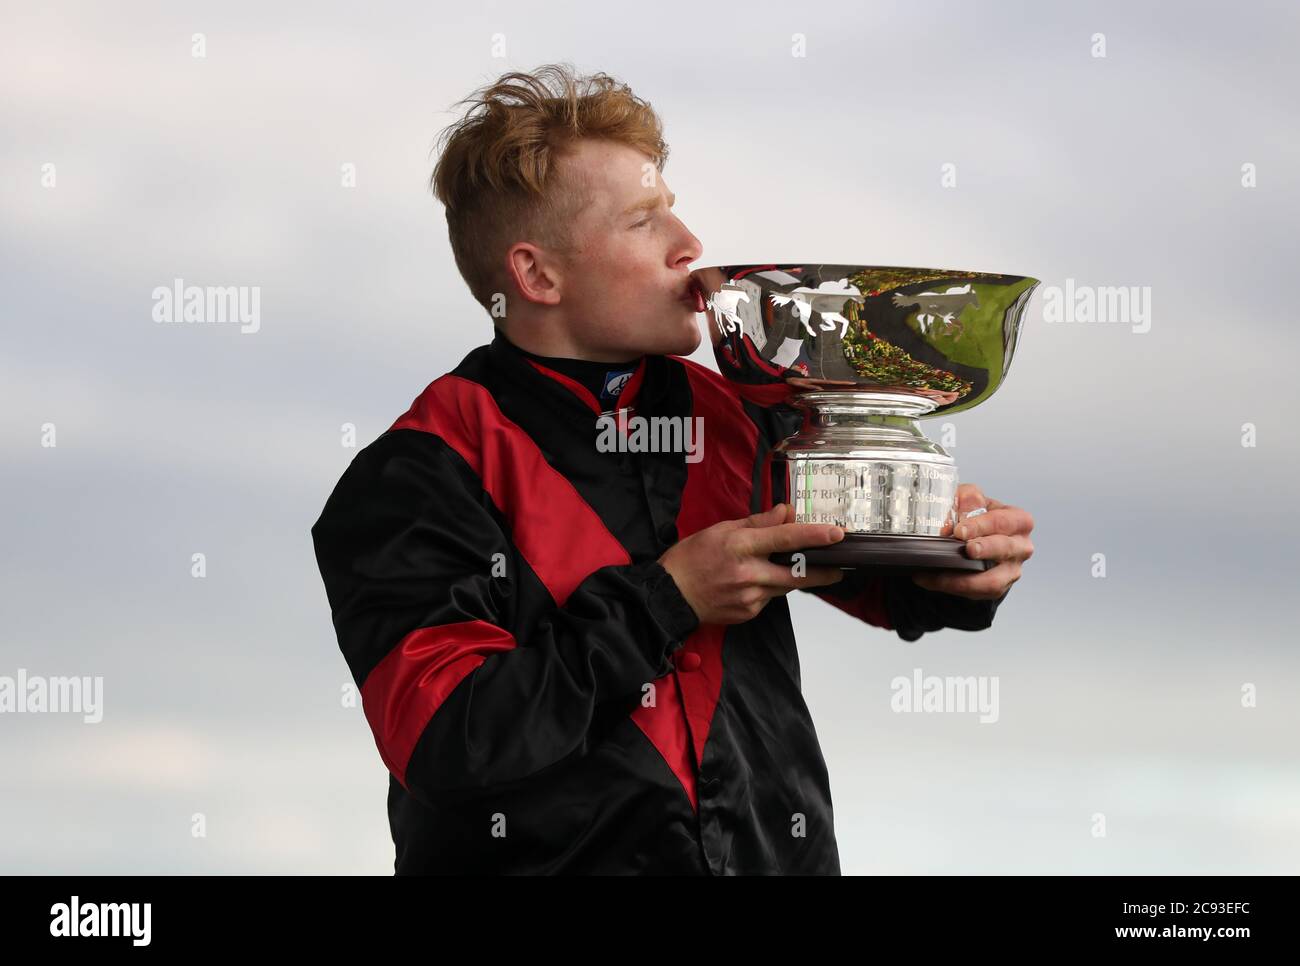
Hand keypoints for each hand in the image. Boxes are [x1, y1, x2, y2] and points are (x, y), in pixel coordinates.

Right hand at [660, 503, 844, 623]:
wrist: (670, 595)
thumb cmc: (691, 558)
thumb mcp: (721, 530)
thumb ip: (758, 522)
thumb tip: (786, 512)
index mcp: (741, 546)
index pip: (786, 538)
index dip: (814, 536)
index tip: (837, 534)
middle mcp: (748, 573)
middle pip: (797, 573)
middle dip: (823, 571)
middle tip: (838, 568)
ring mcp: (749, 597)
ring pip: (784, 586)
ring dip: (790, 577)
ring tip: (777, 568)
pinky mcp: (749, 613)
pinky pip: (769, 598)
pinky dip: (768, 588)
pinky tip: (750, 583)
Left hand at [912, 484, 1033, 599]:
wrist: (974, 538)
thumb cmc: (975, 516)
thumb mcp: (970, 499)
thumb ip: (967, 497)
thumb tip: (960, 514)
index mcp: (1018, 520)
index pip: (1004, 522)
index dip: (982, 526)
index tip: (960, 531)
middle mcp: (1020, 547)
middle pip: (1004, 548)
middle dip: (983, 549)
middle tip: (965, 549)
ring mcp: (1011, 571)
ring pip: (994, 580)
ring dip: (966, 579)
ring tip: (940, 574)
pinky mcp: (998, 588)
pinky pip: (978, 593)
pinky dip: (953, 587)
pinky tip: (932, 580)